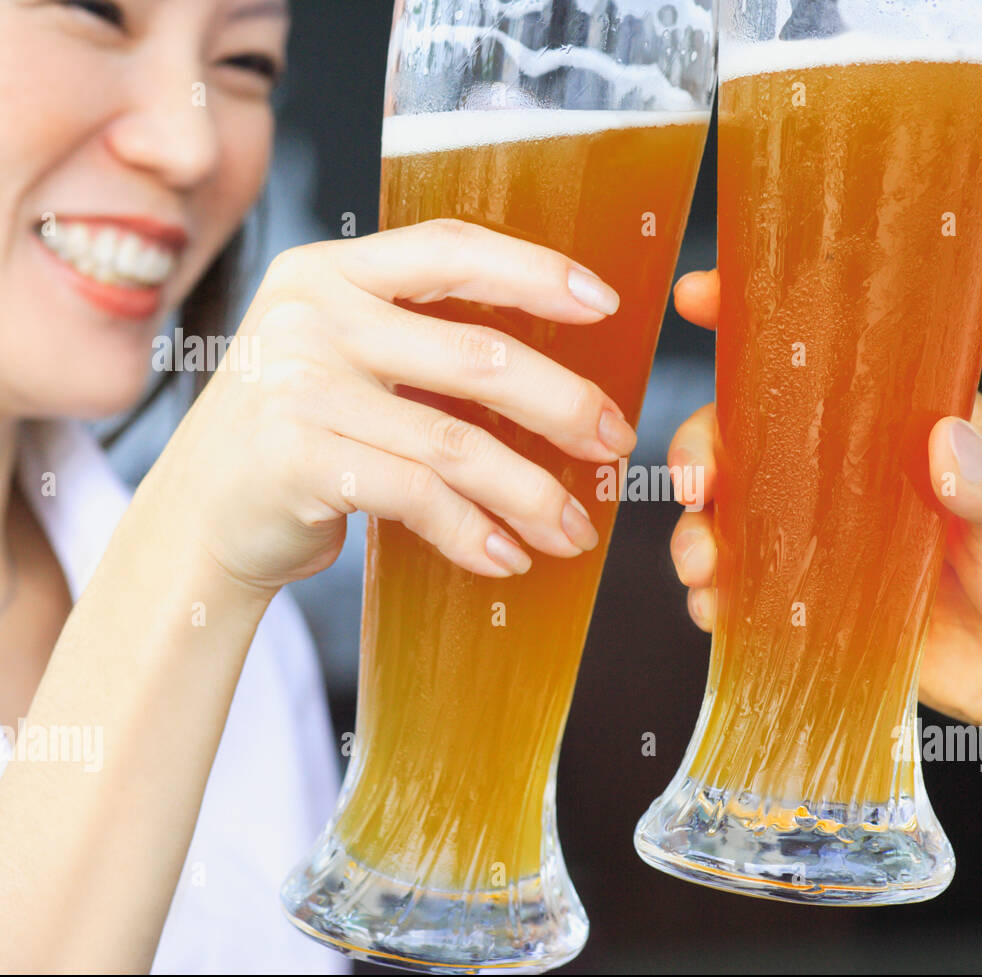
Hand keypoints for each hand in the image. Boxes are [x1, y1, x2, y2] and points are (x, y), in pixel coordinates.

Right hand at [141, 220, 637, 593]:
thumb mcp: (343, 359)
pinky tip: (507, 555)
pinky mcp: (297, 459)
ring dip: (532, 492)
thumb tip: (557, 378)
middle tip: (615, 443)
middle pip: (478, 354)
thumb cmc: (298, 436)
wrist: (200, 515)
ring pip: (458, 442)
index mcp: (330, 272)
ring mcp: (299, 386)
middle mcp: (312, 316)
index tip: (605, 304)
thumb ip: (420, 345)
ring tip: (574, 528)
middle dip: (564, 405)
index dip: (536, 272)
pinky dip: (475, 533)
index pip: (451, 250)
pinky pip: (419, 497)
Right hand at [667, 269, 981, 749]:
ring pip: (741, 518)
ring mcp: (839, 547)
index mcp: (913, 424)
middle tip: (696, 484)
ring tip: (704, 567)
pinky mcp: (830, 615)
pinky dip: (722, 603)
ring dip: (702, 534)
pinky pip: (755, 600)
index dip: (759, 320)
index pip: (831, 354)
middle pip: (755, 438)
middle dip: (703, 448)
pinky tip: (718, 614)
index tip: (703, 296)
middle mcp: (861, 478)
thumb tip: (947, 441)